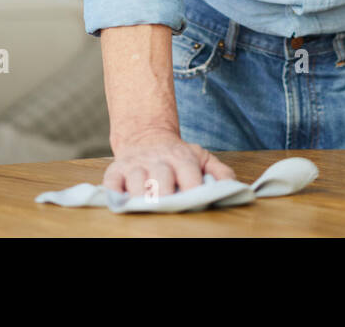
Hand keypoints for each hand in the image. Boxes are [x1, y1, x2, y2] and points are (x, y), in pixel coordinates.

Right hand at [103, 128, 235, 196]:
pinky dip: (114, 193)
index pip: (189, 174)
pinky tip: (121, 203)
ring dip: (139, 195)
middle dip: (165, 194)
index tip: (195, 201)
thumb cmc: (177, 155)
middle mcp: (158, 161)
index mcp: (182, 158)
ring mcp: (135, 165)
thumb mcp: (201, 157)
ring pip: (136, 181)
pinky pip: (111, 184)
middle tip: (168, 207)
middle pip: (161, 178)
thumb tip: (232, 187)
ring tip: (145, 206)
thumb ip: (219, 172)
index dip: (192, 189)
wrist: (146, 137)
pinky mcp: (116, 170)